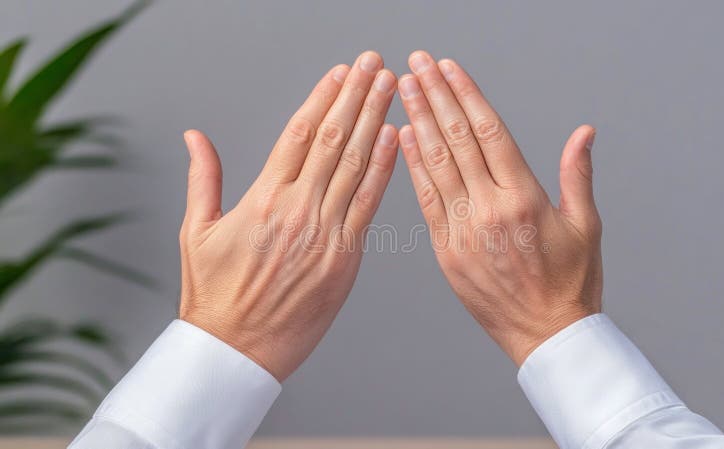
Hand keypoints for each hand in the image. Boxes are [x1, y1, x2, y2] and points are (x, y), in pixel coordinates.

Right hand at [179, 51, 397, 380]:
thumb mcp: (195, 232)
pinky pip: (368, 205)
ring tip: (391, 88)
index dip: (323, 97)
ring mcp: (325, 233)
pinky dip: (383, 170)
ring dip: (376, 120)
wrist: (237, 350)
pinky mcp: (345, 258)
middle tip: (375, 63)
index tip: (341, 72)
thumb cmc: (214, 296)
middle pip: (332, 139)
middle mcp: (297, 209)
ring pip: (355, 164)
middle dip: (357, 96)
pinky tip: (395, 139)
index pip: (298, 133)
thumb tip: (195, 135)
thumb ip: (202, 178)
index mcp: (262, 198)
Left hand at [398, 51, 601, 365]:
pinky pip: (425, 200)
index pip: (489, 132)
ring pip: (435, 165)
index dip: (466, 95)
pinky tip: (402, 138)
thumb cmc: (571, 282)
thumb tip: (583, 132)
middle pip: (456, 140)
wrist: (547, 335)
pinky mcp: (446, 251)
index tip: (448, 68)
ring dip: (417, 122)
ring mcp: (464, 231)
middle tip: (416, 64)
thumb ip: (577, 175)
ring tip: (404, 89)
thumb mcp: (586, 226)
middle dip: (435, 97)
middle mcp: (490, 209)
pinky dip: (412, 167)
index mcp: (526, 198)